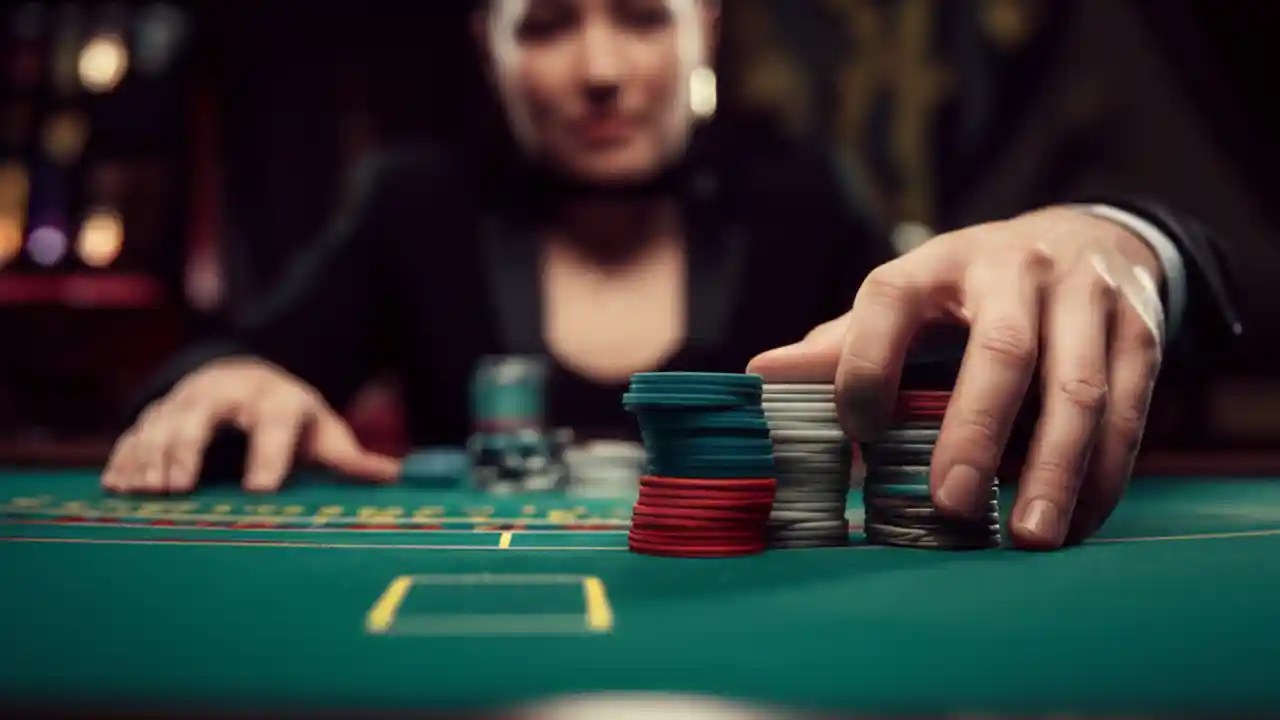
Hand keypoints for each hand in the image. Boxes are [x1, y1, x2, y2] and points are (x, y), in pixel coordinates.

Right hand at [102, 357, 400, 493]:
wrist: (247, 376)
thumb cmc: (290, 417)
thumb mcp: (323, 432)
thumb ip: (351, 458)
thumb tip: (397, 476)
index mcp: (277, 401)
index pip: (273, 424)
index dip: (268, 457)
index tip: (261, 492)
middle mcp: (228, 393)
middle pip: (203, 414)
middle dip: (188, 450)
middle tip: (180, 489)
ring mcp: (188, 399)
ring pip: (164, 422)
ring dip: (151, 457)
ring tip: (147, 493)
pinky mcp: (161, 410)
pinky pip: (137, 431)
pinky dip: (126, 457)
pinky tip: (117, 486)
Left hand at [748, 207, 1164, 548]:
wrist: (1087, 235)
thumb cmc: (972, 287)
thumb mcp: (908, 299)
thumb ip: (843, 344)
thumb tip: (759, 376)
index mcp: (935, 264)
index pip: (888, 301)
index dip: (865, 365)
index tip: (855, 431)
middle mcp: (1011, 271)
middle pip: (1000, 350)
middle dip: (976, 430)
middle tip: (951, 503)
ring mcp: (1083, 297)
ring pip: (1077, 387)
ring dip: (1056, 469)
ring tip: (1031, 536)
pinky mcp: (1140, 328)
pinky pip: (1129, 407)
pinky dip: (1103, 471)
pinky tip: (1077, 519)